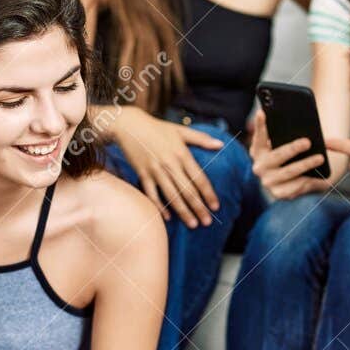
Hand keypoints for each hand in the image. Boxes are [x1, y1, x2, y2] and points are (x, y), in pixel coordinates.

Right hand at [112, 106, 223, 227]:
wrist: (129, 125)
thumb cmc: (157, 128)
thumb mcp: (180, 130)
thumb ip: (201, 139)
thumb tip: (221, 145)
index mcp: (182, 153)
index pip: (199, 178)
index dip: (208, 194)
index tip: (216, 207)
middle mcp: (170, 164)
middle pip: (187, 191)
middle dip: (199, 208)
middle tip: (207, 222)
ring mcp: (155, 170)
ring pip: (172, 196)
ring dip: (183, 212)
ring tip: (193, 224)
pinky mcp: (143, 174)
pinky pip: (152, 194)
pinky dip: (160, 206)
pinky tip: (168, 218)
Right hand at [250, 110, 331, 200]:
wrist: (294, 181)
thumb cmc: (291, 156)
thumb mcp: (286, 145)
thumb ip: (287, 137)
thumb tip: (304, 129)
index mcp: (258, 150)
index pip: (259, 135)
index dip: (259, 124)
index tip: (262, 112)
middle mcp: (259, 166)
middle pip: (277, 156)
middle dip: (293, 148)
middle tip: (307, 142)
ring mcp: (268, 181)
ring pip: (289, 171)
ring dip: (306, 164)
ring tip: (320, 158)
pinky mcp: (279, 193)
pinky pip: (296, 186)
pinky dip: (308, 180)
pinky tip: (319, 176)